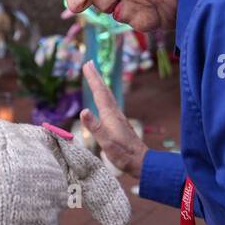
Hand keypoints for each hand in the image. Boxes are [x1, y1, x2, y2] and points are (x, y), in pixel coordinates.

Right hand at [80, 61, 147, 176]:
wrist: (141, 162)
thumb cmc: (123, 154)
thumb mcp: (106, 143)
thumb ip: (95, 127)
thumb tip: (83, 110)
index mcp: (110, 115)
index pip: (99, 93)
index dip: (93, 79)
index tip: (87, 65)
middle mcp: (114, 113)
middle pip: (104, 91)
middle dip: (96, 77)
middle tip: (89, 63)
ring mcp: (117, 118)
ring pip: (107, 96)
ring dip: (100, 85)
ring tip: (94, 76)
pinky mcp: (118, 123)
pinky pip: (108, 103)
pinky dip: (103, 95)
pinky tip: (103, 99)